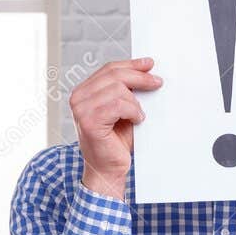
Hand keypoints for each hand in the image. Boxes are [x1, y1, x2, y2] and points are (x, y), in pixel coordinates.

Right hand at [70, 57, 158, 199]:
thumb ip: (126, 90)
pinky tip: (136, 121)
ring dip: (135, 103)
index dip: (131, 65)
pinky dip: (133, 112)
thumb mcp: (122, 110)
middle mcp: (78, 98)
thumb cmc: (116, 142)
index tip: (149, 64)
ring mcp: (81, 109)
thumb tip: (146, 69)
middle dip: (139, 77)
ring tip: (138, 116)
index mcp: (83, 92)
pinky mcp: (89, 121)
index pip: (108, 69)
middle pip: (114, 75)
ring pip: (118, 89)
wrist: (109, 169)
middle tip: (157, 83)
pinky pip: (118, 105)